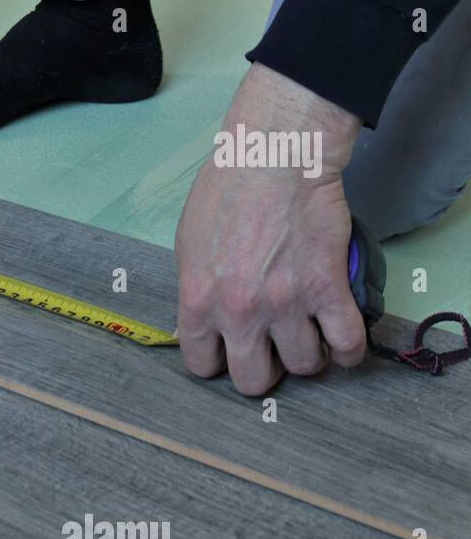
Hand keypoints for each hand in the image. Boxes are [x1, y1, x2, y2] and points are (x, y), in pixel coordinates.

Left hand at [175, 63, 366, 395]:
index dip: (218, 363)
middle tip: (272, 351)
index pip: (202, 363)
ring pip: (304, 366)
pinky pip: (348, 343)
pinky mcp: (328, 290)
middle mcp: (239, 312)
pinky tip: (344, 343)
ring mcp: (285, 305)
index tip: (229, 354)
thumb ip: (198, 287)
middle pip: (253, 379)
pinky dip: (350, 350)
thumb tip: (205, 315)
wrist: (274, 158)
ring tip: (309, 338)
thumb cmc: (227, 190)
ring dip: (309, 357)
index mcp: (198, 301)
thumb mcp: (189, 244)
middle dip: (264, 370)